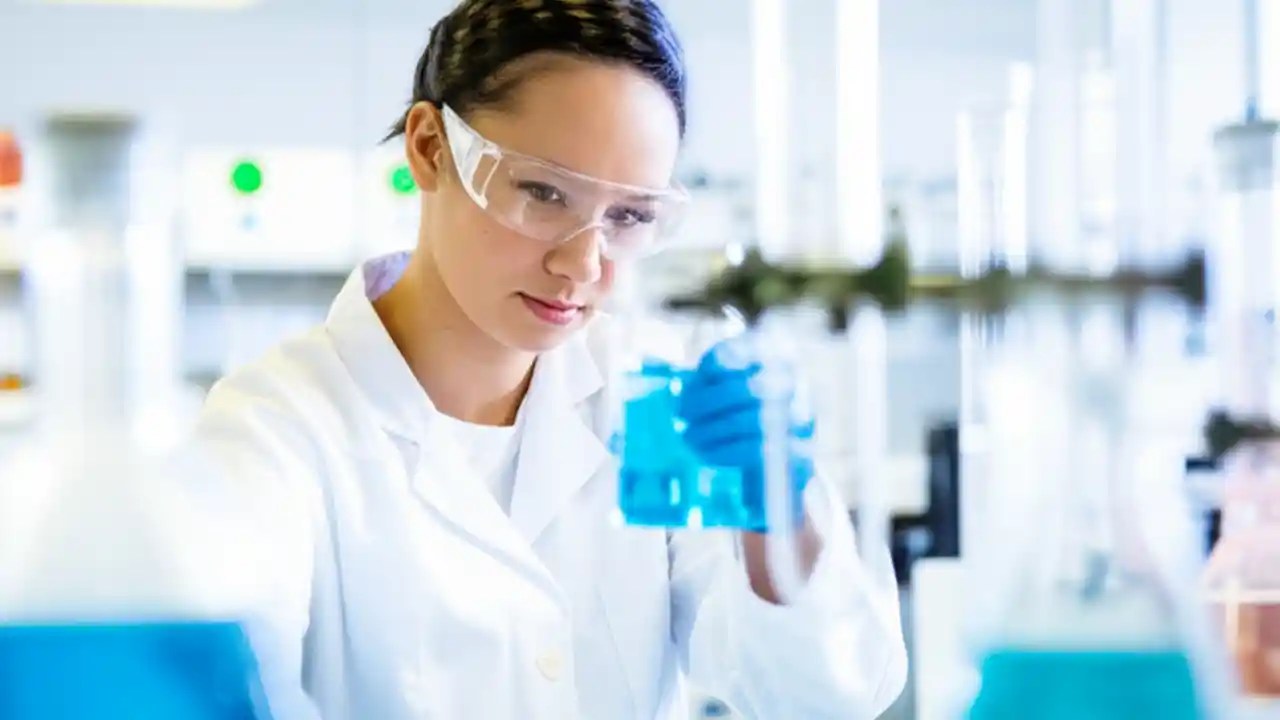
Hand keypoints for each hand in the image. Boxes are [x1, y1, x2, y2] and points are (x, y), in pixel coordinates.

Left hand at [677, 335, 815, 531]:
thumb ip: (695, 375)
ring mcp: (801, 420)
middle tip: (679, 414)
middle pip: (751, 388)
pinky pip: (762, 452)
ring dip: (714, 431)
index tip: (696, 376)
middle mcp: (793, 385)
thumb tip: (649, 362)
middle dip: (708, 402)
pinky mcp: (800, 456)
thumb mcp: (717, 389)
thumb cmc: (735, 416)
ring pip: (757, 421)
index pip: (751, 348)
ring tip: (688, 438)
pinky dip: (729, 453)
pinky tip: (707, 454)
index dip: (719, 360)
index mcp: (774, 356)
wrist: (771, 465)